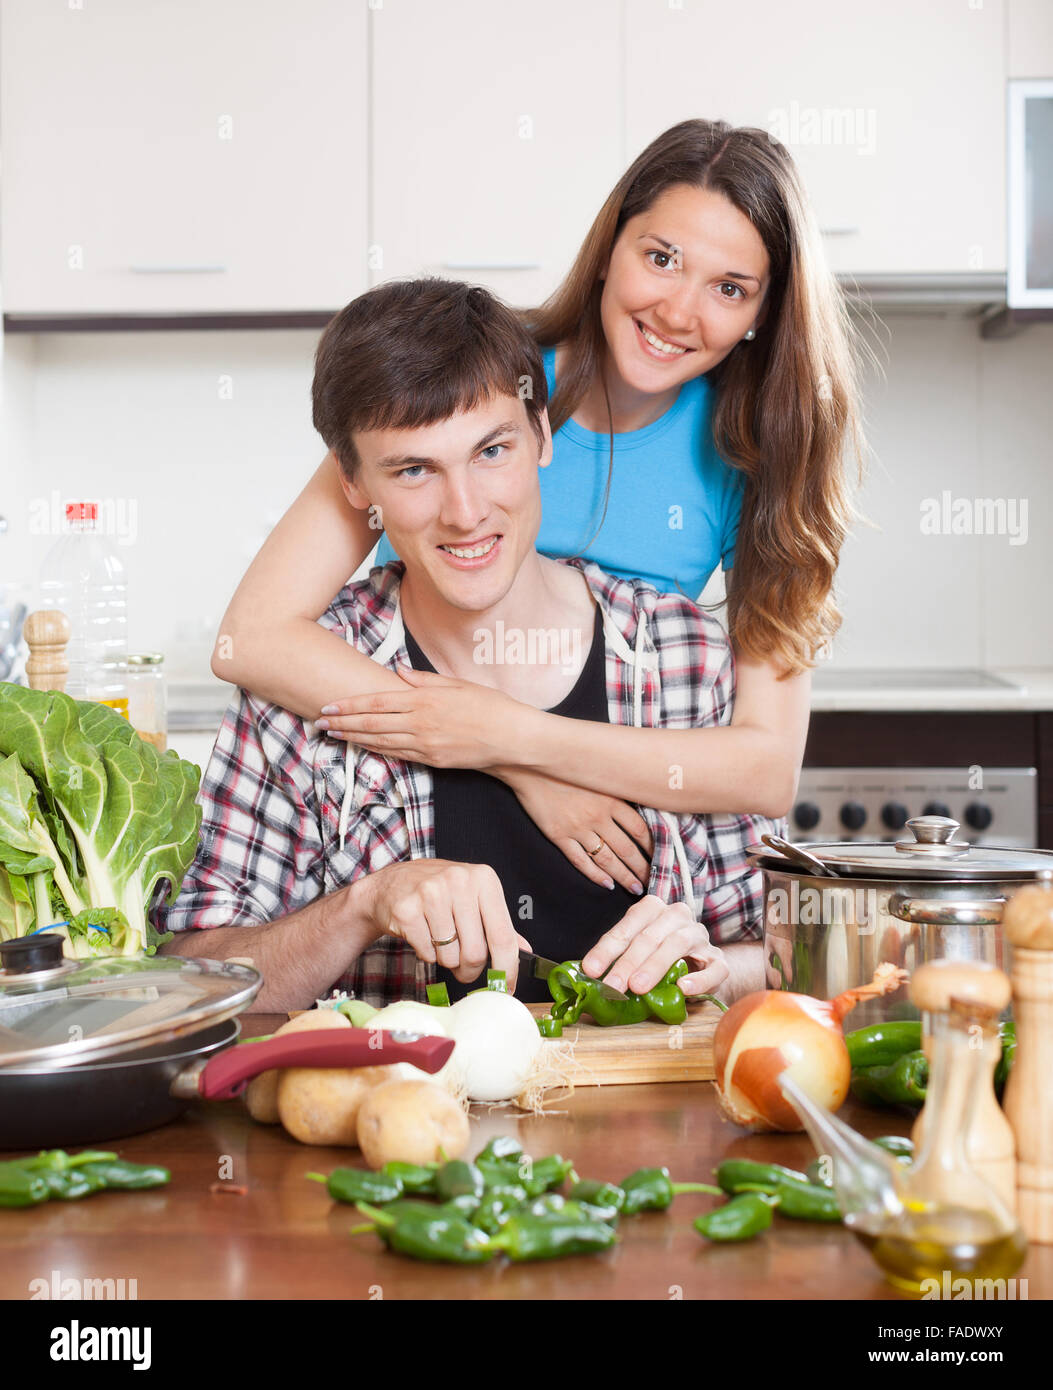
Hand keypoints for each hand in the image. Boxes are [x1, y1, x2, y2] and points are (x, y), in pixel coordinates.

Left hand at [316, 665, 526, 769]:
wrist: (513, 738)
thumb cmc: (490, 706)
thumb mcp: (459, 684)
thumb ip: (425, 679)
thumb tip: (398, 671)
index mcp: (425, 700)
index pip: (377, 702)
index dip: (349, 705)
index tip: (328, 705)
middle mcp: (421, 723)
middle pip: (371, 724)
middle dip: (342, 723)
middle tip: (319, 722)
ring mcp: (426, 745)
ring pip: (380, 742)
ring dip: (353, 738)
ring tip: (333, 734)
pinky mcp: (432, 761)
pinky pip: (398, 755)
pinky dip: (376, 750)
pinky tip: (362, 747)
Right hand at [360, 859, 530, 986]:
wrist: (391, 885)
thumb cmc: (438, 892)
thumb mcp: (474, 898)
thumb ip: (498, 924)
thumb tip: (523, 951)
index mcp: (484, 879)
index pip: (503, 936)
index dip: (507, 968)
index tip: (507, 986)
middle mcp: (459, 881)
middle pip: (476, 952)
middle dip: (471, 969)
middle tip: (464, 966)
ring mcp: (431, 894)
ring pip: (451, 957)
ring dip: (447, 960)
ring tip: (439, 939)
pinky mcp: (407, 910)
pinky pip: (427, 954)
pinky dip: (427, 954)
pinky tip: (423, 935)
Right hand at [500, 768, 652, 895]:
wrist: (531, 764)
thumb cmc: (566, 763)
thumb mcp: (599, 770)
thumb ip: (617, 787)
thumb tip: (639, 798)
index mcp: (611, 799)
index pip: (640, 829)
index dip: (653, 846)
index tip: (661, 857)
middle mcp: (598, 816)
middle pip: (627, 849)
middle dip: (642, 868)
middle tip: (653, 880)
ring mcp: (577, 828)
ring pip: (606, 859)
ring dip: (623, 876)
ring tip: (635, 887)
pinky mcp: (558, 835)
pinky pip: (580, 861)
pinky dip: (595, 875)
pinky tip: (607, 884)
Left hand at [581, 896, 728, 998]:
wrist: (701, 966)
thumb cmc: (660, 956)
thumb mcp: (637, 951)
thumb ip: (618, 958)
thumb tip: (588, 976)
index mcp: (654, 908)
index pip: (627, 925)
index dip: (607, 948)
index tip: (590, 970)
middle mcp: (678, 916)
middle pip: (650, 936)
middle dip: (627, 962)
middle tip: (612, 986)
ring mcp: (700, 936)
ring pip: (678, 944)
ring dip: (655, 966)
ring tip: (638, 987)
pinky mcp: (719, 960)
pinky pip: (713, 968)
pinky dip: (698, 979)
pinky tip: (683, 989)